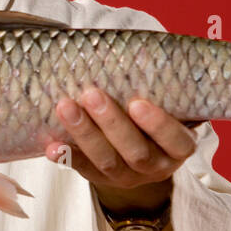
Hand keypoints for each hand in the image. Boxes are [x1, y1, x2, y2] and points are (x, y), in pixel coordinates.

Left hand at [45, 89, 199, 213]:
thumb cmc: (152, 118)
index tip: (137, 103)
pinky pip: (83, 169)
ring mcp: (129, 176)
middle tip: (92, 94)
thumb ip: (155, 89)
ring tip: (65, 108)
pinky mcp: (102, 179)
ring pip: (107, 161)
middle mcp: (157, 166)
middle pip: (136, 151)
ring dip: (84, 134)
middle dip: (111, 122)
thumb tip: (131, 51)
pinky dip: (67, 156)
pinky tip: (51, 145)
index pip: (175, 140)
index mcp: (179, 146)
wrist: (141, 153)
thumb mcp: (166, 106)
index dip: (158, 125)